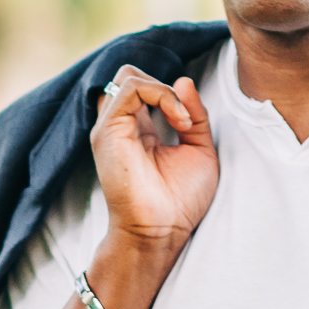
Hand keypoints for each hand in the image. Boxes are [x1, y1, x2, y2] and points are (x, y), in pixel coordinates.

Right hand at [92, 67, 219, 252]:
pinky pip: (132, 88)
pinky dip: (162, 95)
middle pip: (129, 76)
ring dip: (166, 91)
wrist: (160, 232)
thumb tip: (183, 79)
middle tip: (183, 118)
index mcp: (138, 130)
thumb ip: (195, 115)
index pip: (144, 89)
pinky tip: (179, 122)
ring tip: (184, 122)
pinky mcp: (109, 131)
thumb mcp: (199, 150)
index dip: (170, 93)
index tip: (190, 123)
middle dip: (162, 85)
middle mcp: (120, 126)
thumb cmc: (179, 202)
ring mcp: (111, 127)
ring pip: (128, 76)